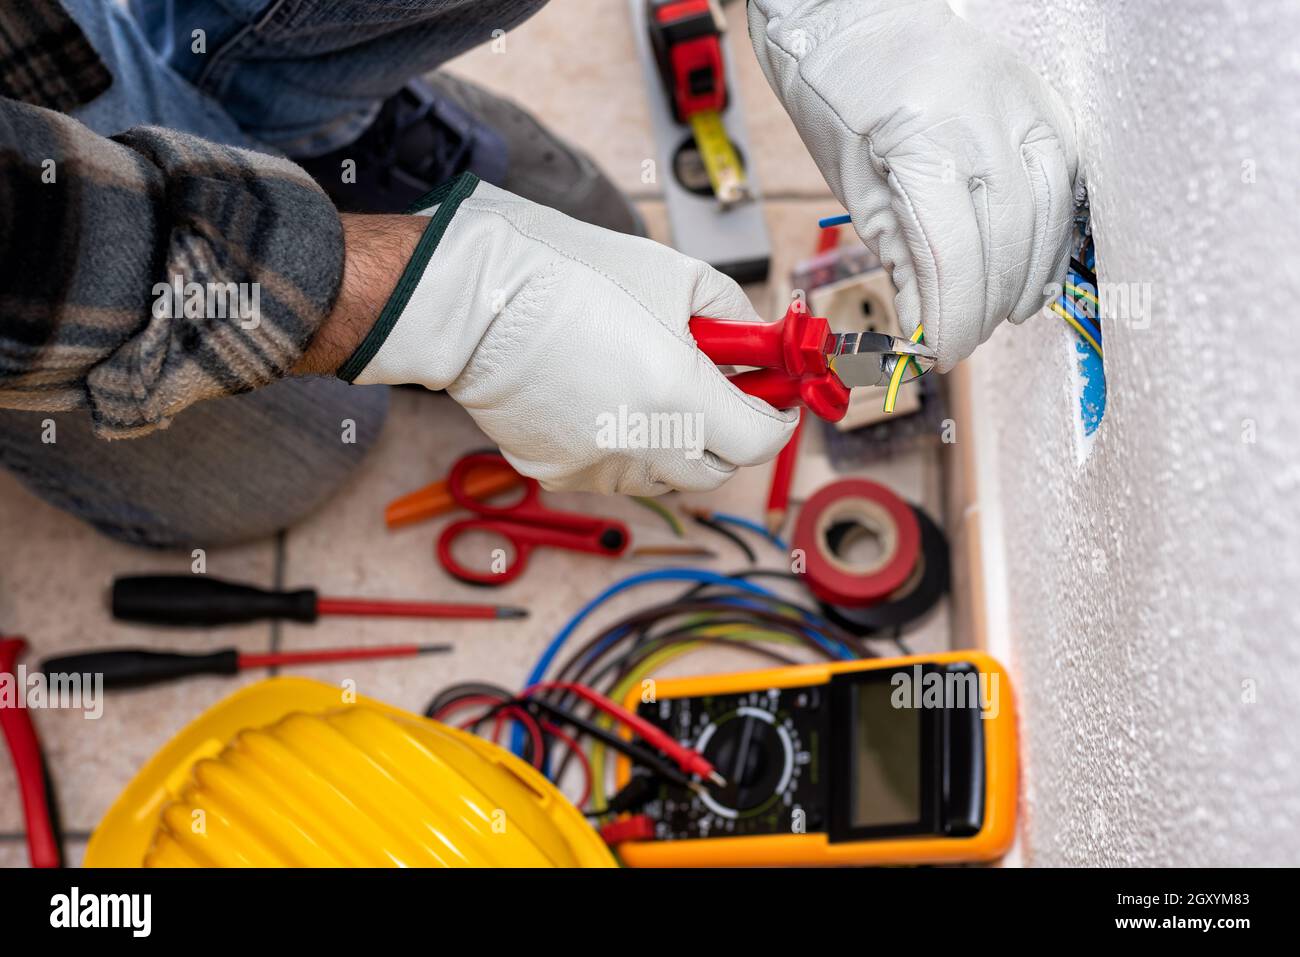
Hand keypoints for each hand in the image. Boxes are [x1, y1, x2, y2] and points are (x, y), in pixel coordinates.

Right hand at [334, 176, 796, 493]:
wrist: (473, 299)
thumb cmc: (567, 275)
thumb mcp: (672, 275)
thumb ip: (733, 314)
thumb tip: (759, 340)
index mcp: (678, 395)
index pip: (759, 440)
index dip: (776, 417)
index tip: (774, 398)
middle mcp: (640, 445)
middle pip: (715, 470)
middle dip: (728, 435)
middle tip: (720, 393)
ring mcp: (595, 466)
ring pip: (663, 475)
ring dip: (673, 441)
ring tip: (646, 385)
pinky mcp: (555, 474)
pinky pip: (610, 471)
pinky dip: (620, 445)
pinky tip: (598, 397)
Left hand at [749, 0, 1078, 370]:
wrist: (859, 12)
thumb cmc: (841, 90)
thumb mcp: (853, 184)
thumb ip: (899, 254)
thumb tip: (926, 323)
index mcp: (927, 140)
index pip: (955, 259)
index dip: (950, 319)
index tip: (936, 353)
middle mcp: (990, 121)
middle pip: (1006, 246)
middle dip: (980, 309)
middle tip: (956, 342)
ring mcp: (1027, 108)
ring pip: (1047, 221)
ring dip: (1022, 282)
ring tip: (994, 317)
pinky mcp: (1047, 104)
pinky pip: (1065, 186)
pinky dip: (1051, 239)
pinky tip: (1032, 275)